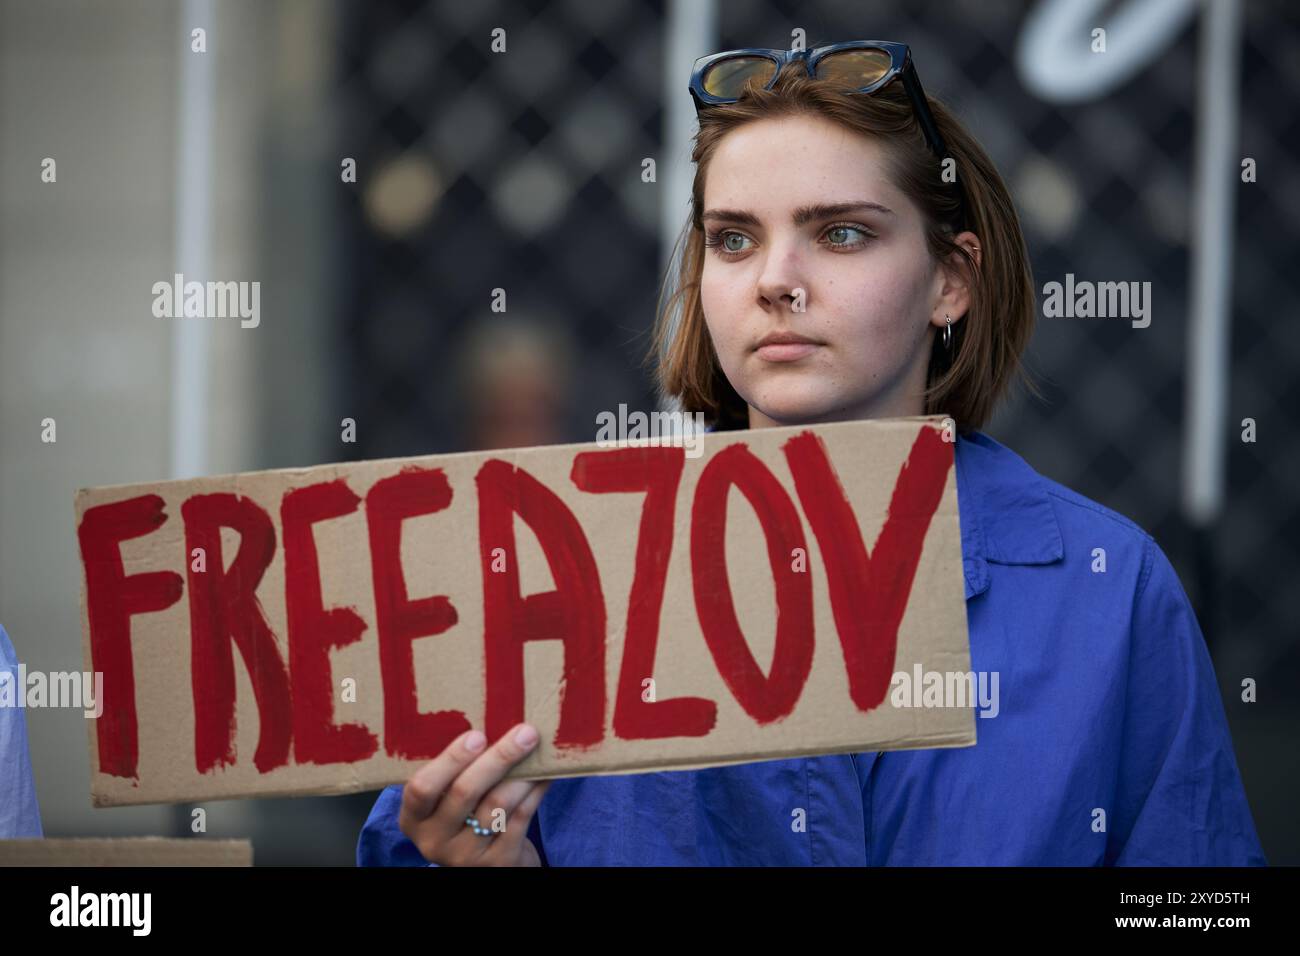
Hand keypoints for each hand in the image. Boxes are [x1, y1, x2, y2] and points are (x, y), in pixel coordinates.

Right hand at [398, 723, 550, 865]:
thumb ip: (453, 772)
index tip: (477, 734)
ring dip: (522, 772)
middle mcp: (434, 841)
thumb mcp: (445, 800)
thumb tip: (492, 718)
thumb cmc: (465, 816)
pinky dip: (535, 790)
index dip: (450, 760)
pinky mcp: (498, 862)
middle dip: (498, 758)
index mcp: (414, 818)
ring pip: (498, 804)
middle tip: (525, 732)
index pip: (421, 788)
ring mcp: (466, 855)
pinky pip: (521, 817)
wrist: (489, 862)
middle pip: (465, 792)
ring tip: (537, 748)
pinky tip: (545, 772)